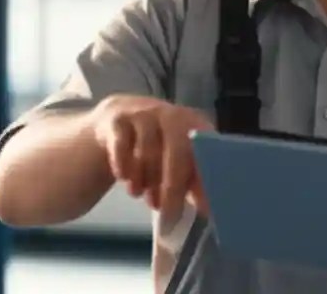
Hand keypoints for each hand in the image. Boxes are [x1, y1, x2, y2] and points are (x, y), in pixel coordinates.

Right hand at [92, 95, 214, 219]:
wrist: (118, 121)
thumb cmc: (155, 149)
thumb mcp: (178, 163)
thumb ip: (193, 182)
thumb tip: (207, 209)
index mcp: (196, 125)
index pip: (208, 147)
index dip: (206, 176)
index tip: (203, 206)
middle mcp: (172, 115)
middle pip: (177, 148)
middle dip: (172, 185)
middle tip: (167, 213)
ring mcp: (144, 114)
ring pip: (148, 149)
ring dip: (146, 178)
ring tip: (142, 195)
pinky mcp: (117, 120)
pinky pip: (122, 146)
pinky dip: (124, 166)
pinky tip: (124, 178)